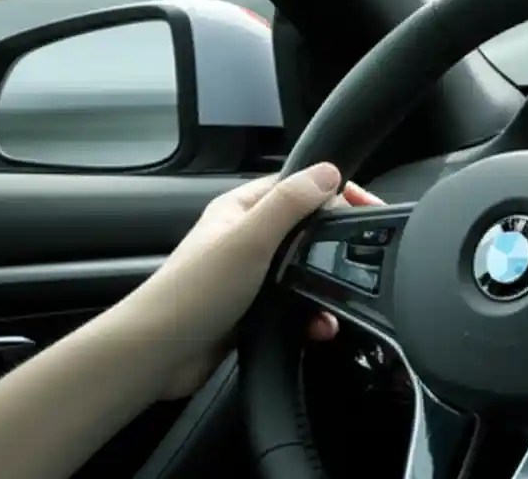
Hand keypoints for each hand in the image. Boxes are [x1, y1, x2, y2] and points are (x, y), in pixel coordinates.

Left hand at [122, 163, 381, 399]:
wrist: (158, 355)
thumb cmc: (192, 293)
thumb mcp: (249, 239)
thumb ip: (290, 204)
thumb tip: (329, 172)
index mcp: (242, 209)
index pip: (299, 185)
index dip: (336, 192)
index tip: (369, 207)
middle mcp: (246, 238)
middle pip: (307, 228)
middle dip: (336, 244)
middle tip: (363, 255)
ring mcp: (251, 275)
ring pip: (305, 270)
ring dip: (326, 286)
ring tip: (336, 302)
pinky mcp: (254, 310)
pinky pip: (296, 304)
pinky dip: (312, 314)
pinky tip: (318, 326)